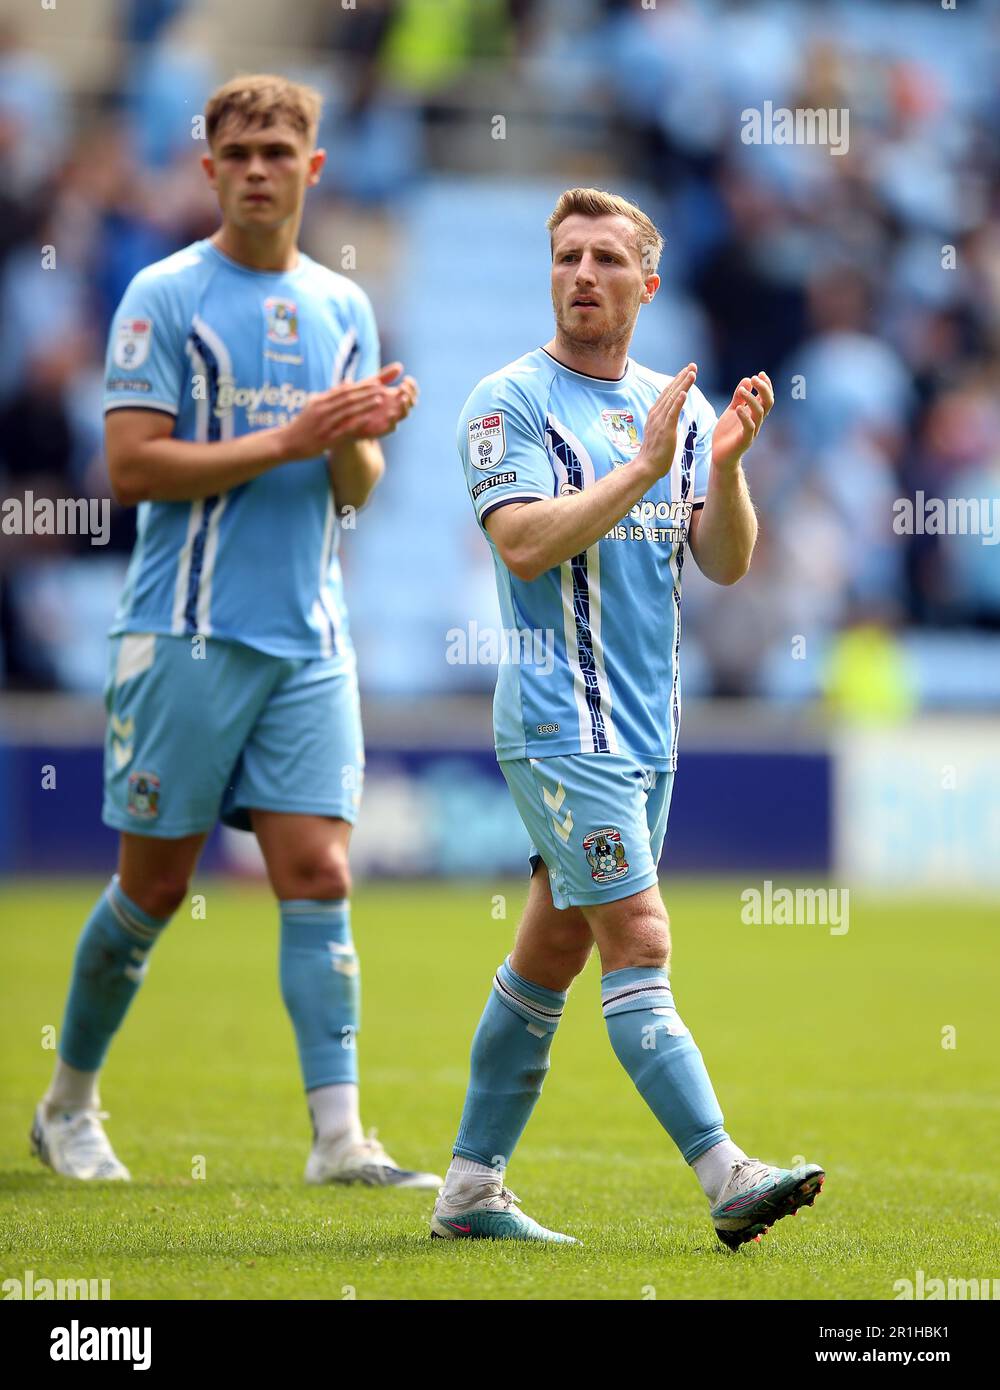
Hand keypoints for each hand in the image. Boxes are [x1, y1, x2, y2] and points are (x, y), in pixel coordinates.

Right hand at [277, 376, 384, 459]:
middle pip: (347, 397)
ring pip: (347, 411)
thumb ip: (331, 396)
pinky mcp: (326, 438)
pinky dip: (356, 422)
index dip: (361, 385)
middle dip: (366, 391)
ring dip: (364, 404)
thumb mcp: (314, 406)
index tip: (376, 380)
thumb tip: (347, 382)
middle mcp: (322, 409)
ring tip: (379, 400)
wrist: (285, 443)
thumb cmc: (303, 426)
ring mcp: (324, 423)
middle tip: (382, 386)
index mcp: (320, 401)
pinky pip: (344, 428)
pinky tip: (368, 420)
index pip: (344, 389)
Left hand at [344, 362, 418, 439]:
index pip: (410, 391)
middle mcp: (395, 408)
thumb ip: (385, 377)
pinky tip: (391, 413)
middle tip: (403, 387)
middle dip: (410, 394)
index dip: (412, 386)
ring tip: (402, 398)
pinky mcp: (382, 429)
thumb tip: (399, 366)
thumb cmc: (360, 400)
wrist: (347, 420)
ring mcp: (390, 419)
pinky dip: (393, 421)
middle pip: (411, 402)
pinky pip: (392, 427)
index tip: (406, 378)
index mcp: (395, 397)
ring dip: (405, 406)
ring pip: (404, 414)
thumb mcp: (371, 385)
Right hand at [635, 363, 696, 480]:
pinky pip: (672, 413)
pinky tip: (685, 392)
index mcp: (655, 414)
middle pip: (671, 391)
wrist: (646, 467)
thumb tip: (671, 416)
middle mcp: (656, 414)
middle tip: (692, 365)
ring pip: (673, 398)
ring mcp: (660, 421)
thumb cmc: (655, 454)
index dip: (677, 381)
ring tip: (692, 373)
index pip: (668, 394)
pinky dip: (679, 402)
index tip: (687, 371)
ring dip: (683, 384)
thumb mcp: (660, 433)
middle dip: (682, 377)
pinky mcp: (665, 429)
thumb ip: (665, 422)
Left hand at [712, 372, 772, 470]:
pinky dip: (745, 417)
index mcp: (754, 414)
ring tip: (742, 390)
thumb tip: (747, 379)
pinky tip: (738, 408)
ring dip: (751, 399)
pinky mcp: (744, 440)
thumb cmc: (727, 433)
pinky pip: (749, 427)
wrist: (720, 456)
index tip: (760, 374)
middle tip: (755, 378)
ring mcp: (752, 431)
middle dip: (764, 389)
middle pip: (768, 403)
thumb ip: (739, 397)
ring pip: (759, 413)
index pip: (766, 397)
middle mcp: (756, 421)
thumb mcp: (731, 411)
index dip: (766, 385)